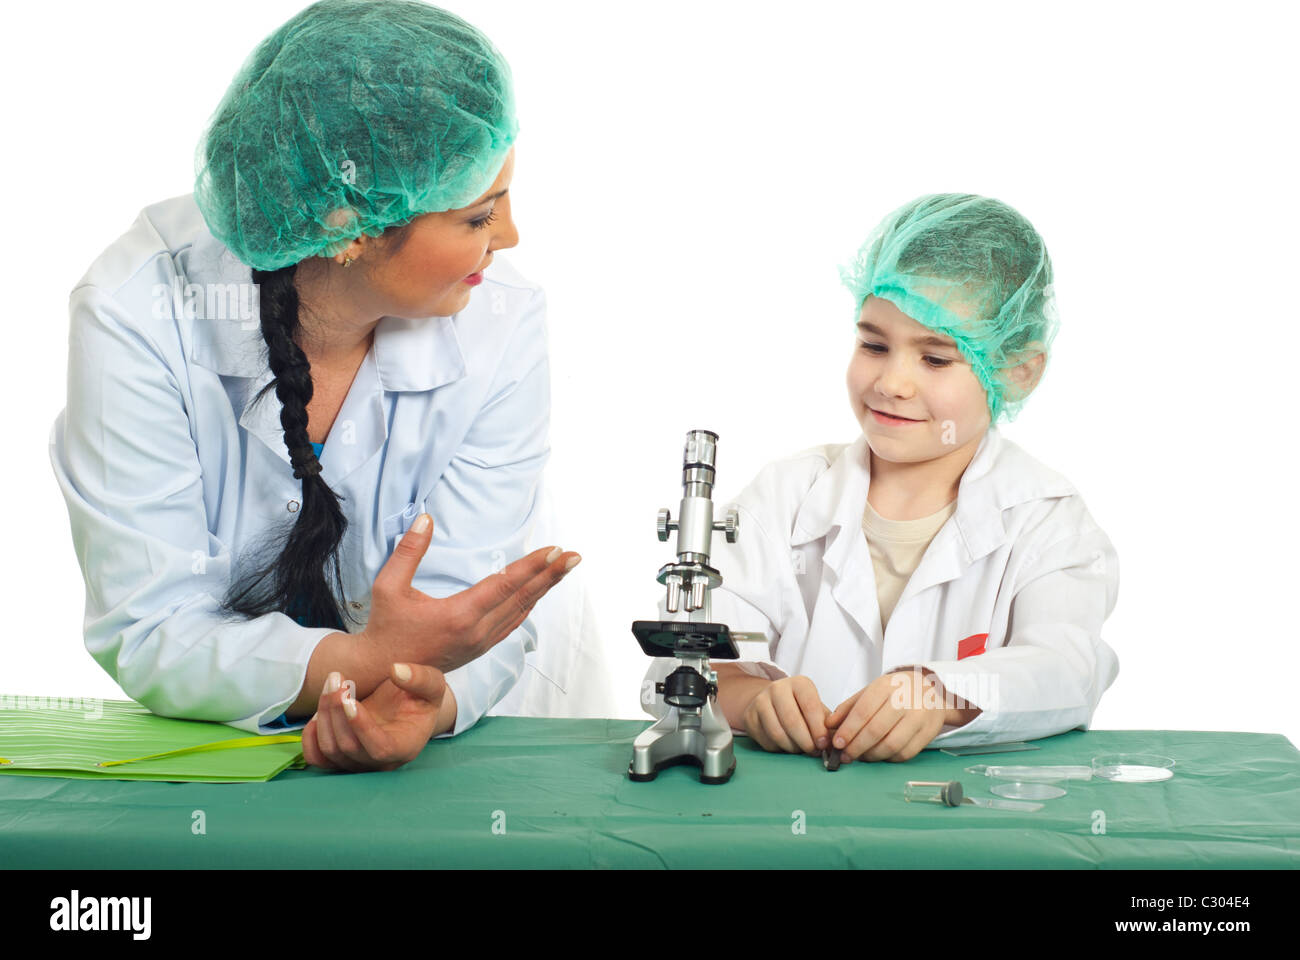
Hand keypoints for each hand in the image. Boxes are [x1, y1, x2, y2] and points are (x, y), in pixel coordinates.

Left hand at [302, 663, 447, 771]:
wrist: (407, 708)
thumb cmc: (420, 697)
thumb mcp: (432, 684)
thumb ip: (420, 678)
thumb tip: (397, 671)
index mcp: (405, 747)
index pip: (380, 748)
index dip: (361, 727)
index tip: (349, 700)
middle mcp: (380, 762)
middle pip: (348, 746)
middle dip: (337, 710)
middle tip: (337, 678)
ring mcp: (357, 763)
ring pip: (330, 749)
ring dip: (325, 714)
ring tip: (332, 683)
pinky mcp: (339, 759)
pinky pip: (317, 758)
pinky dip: (310, 737)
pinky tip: (318, 712)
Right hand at [361, 513, 579, 672]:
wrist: (381, 672)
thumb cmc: (384, 627)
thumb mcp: (388, 586)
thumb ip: (409, 551)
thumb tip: (426, 518)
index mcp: (458, 615)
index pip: (505, 584)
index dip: (533, 566)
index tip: (556, 550)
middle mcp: (476, 631)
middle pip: (522, 598)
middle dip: (551, 575)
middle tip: (575, 556)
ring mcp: (480, 643)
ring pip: (521, 612)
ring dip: (544, 589)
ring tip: (564, 569)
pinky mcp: (479, 649)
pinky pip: (512, 624)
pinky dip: (528, 605)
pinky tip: (538, 593)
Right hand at [740, 675, 830, 754]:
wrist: (772, 701)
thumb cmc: (801, 707)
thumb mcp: (817, 709)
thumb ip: (827, 724)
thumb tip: (836, 741)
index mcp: (799, 683)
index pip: (809, 706)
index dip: (818, 728)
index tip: (823, 743)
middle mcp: (777, 688)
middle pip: (791, 720)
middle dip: (805, 741)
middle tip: (813, 751)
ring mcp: (760, 702)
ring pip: (777, 733)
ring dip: (792, 747)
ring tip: (801, 749)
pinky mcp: (750, 717)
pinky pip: (766, 740)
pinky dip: (780, 749)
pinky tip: (787, 745)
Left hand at [824, 669, 948, 762]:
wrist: (932, 690)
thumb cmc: (895, 692)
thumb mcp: (871, 691)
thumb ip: (848, 707)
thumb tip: (829, 726)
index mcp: (886, 686)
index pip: (863, 711)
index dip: (848, 730)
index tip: (837, 743)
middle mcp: (905, 700)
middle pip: (876, 730)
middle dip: (856, 747)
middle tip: (845, 756)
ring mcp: (919, 717)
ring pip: (891, 745)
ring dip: (872, 756)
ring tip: (860, 756)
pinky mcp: (928, 733)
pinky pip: (905, 753)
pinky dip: (888, 758)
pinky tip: (879, 755)